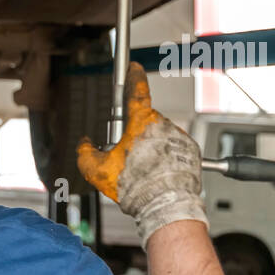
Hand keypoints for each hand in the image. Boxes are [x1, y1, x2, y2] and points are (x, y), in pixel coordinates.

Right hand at [77, 63, 207, 246]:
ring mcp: (178, 138)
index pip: (138, 91)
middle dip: (135, 135)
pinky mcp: (190, 152)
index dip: (134, 77)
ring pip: (159, 136)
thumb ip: (85, 153)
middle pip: (144, 122)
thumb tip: (85, 145)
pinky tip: (157, 172)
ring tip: (143, 170)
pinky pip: (174, 148)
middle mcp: (163, 125)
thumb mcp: (98, 171)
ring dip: (151, 147)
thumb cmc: (137, 187)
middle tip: (127, 156)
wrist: (166, 205)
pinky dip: (165, 157)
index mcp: (141, 123)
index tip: (134, 69)